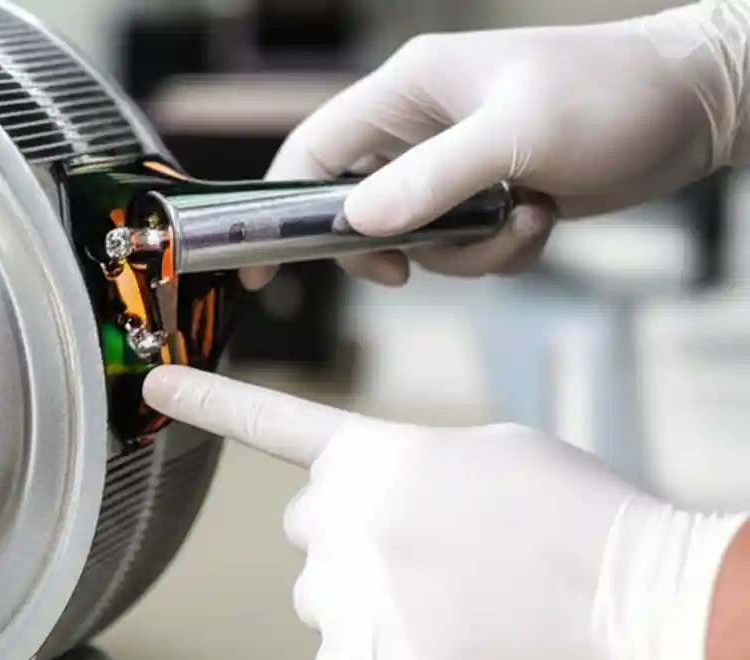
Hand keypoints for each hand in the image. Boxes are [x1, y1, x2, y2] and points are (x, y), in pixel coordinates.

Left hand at [144, 366, 746, 659]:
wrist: (638, 605)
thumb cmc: (576, 521)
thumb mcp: (488, 453)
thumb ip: (409, 466)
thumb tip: (383, 499)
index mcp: (374, 454)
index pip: (269, 420)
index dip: (207, 399)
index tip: (157, 383)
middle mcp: (343, 517)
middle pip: (309, 526)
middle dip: (352, 534)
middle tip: (430, 549)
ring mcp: (348, 591)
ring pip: (322, 594)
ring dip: (367, 596)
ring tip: (452, 597)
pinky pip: (338, 656)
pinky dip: (378, 656)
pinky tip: (440, 641)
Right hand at [245, 2, 749, 288]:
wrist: (697, 104)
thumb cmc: (611, 93)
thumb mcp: (518, 134)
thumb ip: (433, 179)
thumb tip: (358, 224)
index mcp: (408, 91)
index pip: (313, 151)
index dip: (280, 208)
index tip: (264, 266)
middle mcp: (420, 127)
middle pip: (359, 208)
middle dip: (396, 247)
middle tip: (417, 267)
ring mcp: (455, 163)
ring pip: (416, 239)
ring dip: (464, 253)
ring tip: (523, 222)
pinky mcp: (488, 193)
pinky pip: (462, 247)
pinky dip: (496, 253)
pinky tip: (540, 221)